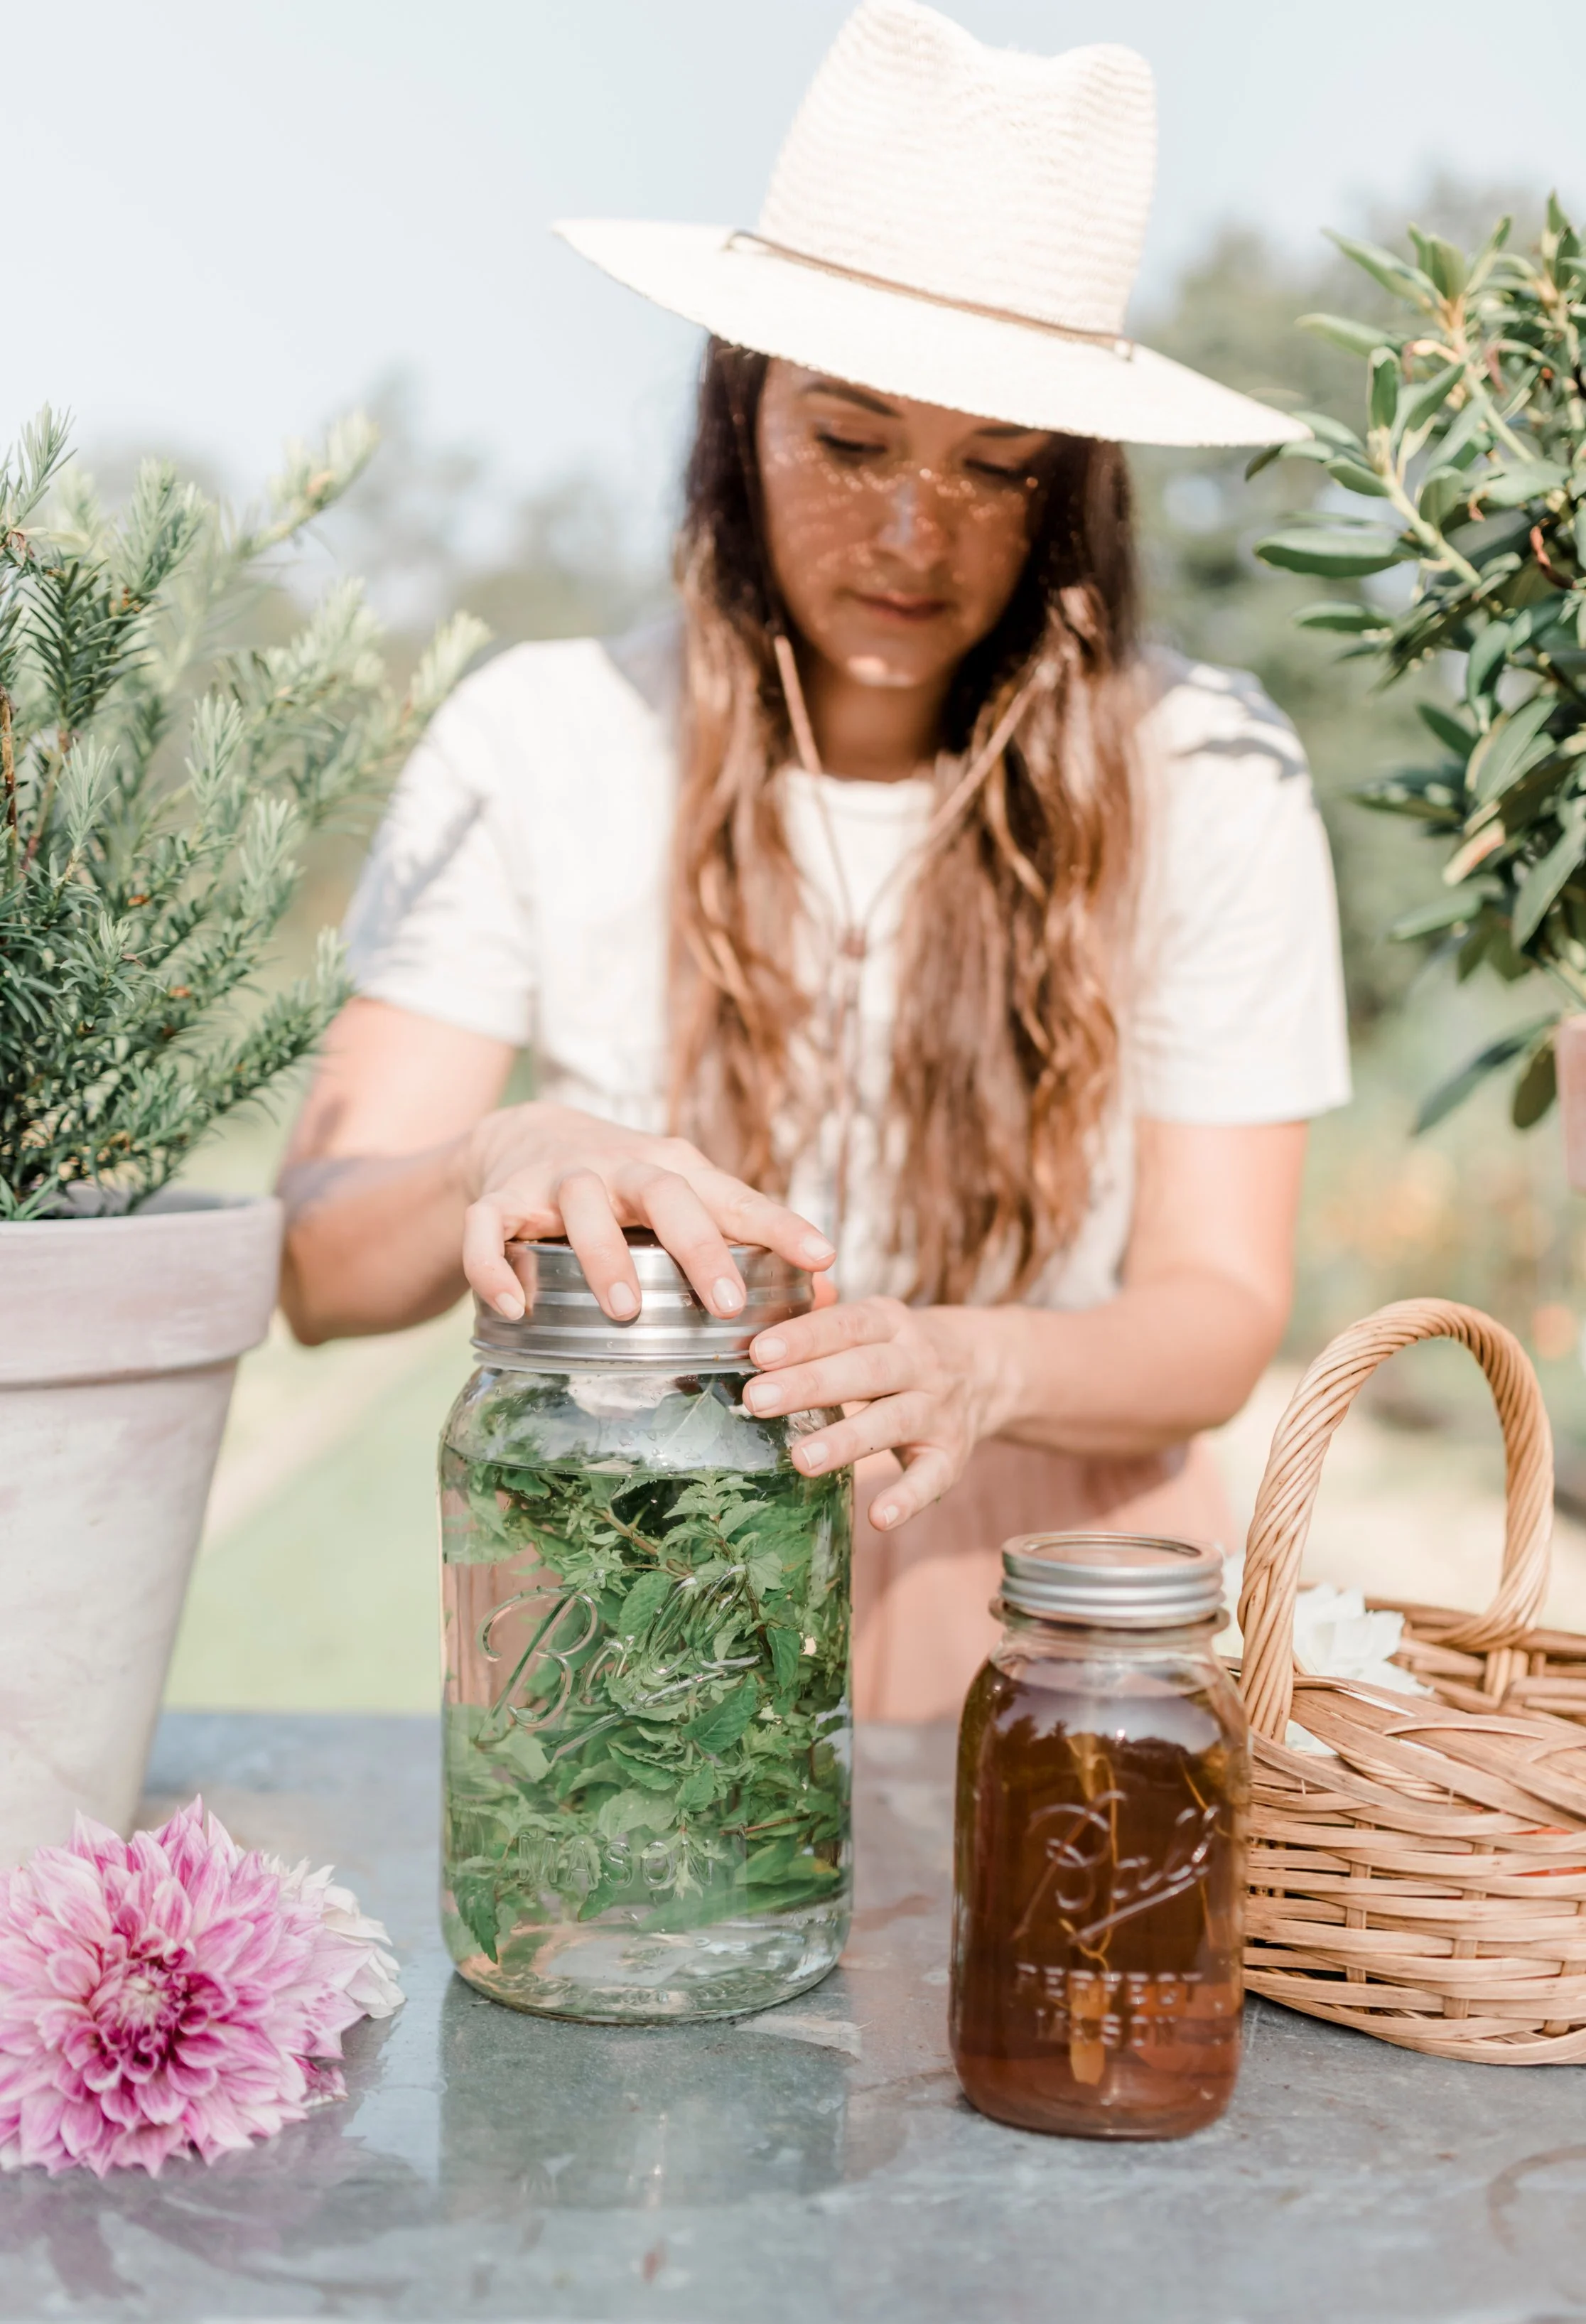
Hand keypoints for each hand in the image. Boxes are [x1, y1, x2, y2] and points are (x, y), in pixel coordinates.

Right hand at [460, 1100, 834, 1322]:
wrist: (527, 1134)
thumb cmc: (631, 1188)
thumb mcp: (689, 1202)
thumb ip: (751, 1246)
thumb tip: (834, 1298)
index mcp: (678, 1172)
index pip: (737, 1198)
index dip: (782, 1227)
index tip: (822, 1258)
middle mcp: (623, 1169)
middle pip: (666, 1194)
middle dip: (699, 1246)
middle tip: (727, 1303)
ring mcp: (559, 1181)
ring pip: (581, 1205)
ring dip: (604, 1255)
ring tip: (626, 1310)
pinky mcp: (500, 1199)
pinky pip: (490, 1230)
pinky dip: (496, 1268)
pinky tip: (515, 1309)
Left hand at [742, 1299, 1013, 1529]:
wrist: (986, 1368)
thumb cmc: (900, 1349)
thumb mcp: (873, 1322)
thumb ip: (823, 1323)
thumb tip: (756, 1328)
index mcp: (891, 1323)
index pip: (846, 1324)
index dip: (804, 1337)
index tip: (759, 1353)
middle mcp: (919, 1362)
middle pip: (866, 1370)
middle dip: (810, 1385)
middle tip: (757, 1401)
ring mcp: (938, 1409)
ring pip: (894, 1421)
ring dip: (848, 1441)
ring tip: (801, 1460)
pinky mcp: (952, 1454)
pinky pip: (932, 1477)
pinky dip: (908, 1498)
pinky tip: (878, 1517)